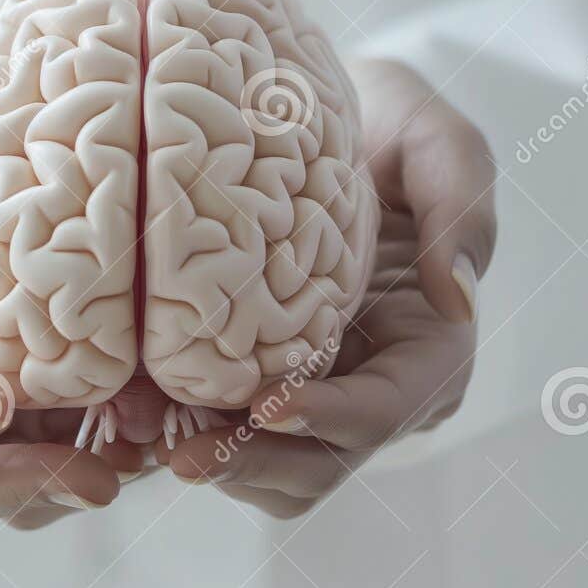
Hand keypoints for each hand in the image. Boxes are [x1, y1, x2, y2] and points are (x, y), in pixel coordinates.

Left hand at [160, 59, 496, 517]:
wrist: (313, 117)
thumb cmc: (385, 125)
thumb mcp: (438, 143)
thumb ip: (462, 208)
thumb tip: (461, 299)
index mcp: (427, 354)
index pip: (382, 412)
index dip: (328, 420)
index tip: (266, 405)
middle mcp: (368, 391)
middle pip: (316, 465)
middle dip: (251, 465)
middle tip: (183, 454)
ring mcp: (307, 396)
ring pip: (264, 470)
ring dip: (207, 460)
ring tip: (141, 435)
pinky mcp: (253, 384)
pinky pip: (215, 434)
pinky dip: (173, 435)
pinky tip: (124, 414)